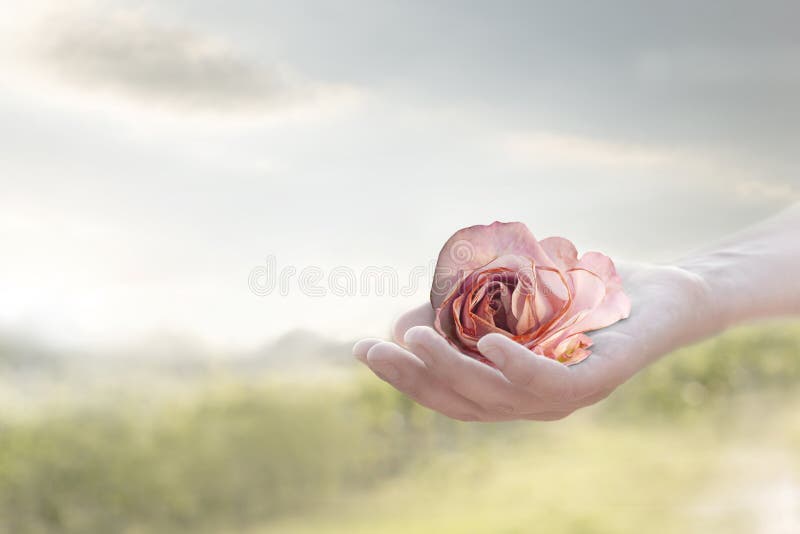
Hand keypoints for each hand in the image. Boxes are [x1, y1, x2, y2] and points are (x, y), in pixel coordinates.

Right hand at [353, 263, 712, 421]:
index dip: (404, 377)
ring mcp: (563, 396)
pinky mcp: (595, 381)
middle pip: (462, 401)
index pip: (448, 395)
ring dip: (449, 367)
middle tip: (375, 348)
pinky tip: (484, 341)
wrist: (664, 296)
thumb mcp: (515, 299)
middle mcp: (532, 402)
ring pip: (494, 394)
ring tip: (414, 337)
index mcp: (510, 388)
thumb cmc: (586, 297)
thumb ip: (467, 309)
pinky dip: (512, 364)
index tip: (365, 349)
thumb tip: (408, 314)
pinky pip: (546, 383)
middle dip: (412, 377)